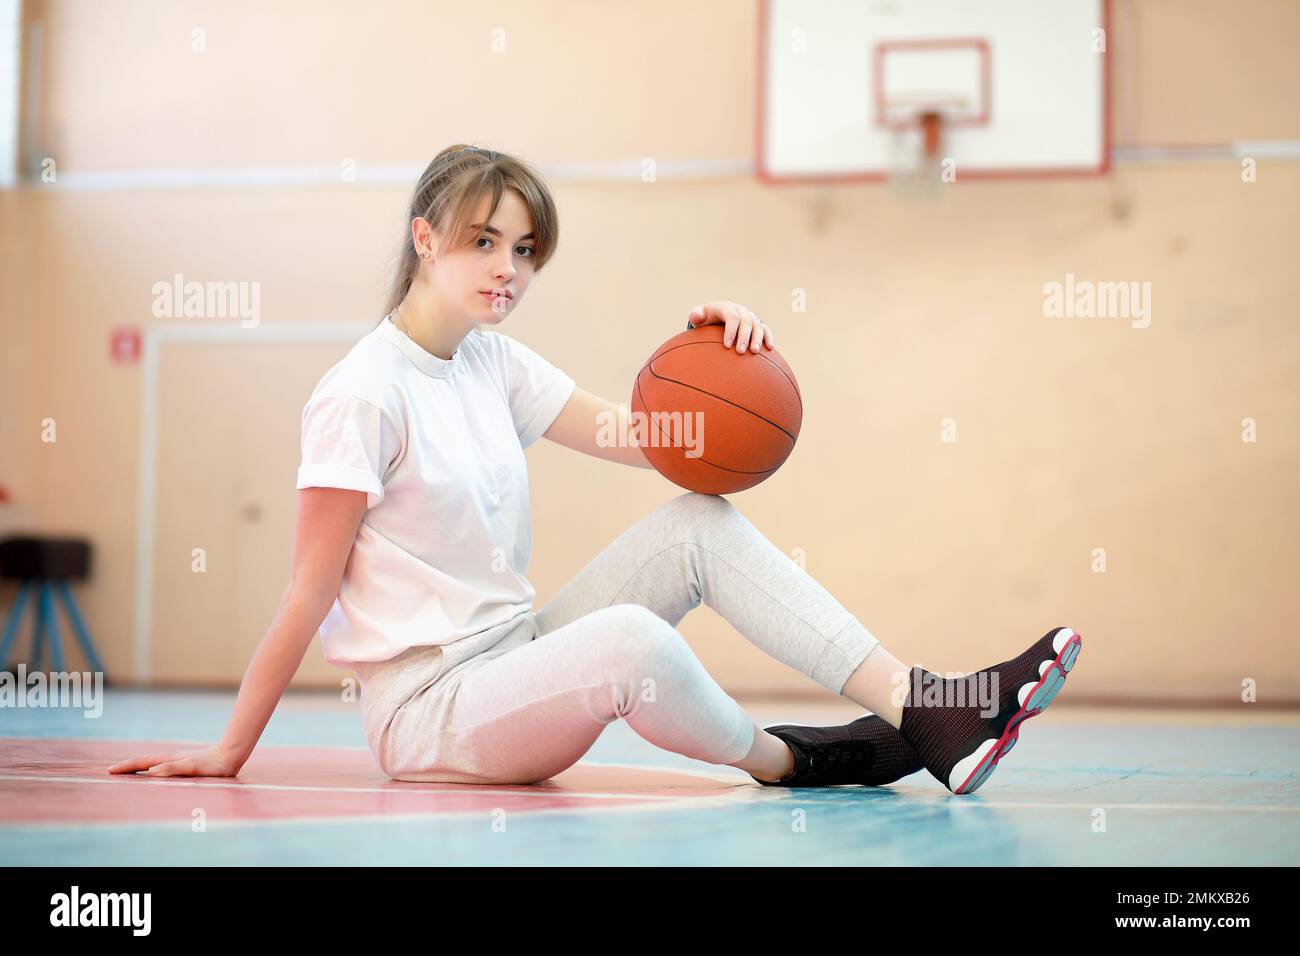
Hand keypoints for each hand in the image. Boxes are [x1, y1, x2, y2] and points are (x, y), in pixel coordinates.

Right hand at [108, 745, 242, 777]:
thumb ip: (173, 768)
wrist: (230, 756)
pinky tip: (153, 774)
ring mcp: (176, 760)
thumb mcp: (192, 768)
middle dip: (127, 766)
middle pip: (144, 762)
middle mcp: (170, 758)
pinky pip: (161, 767)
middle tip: (111, 772)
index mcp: (168, 759)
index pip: (142, 763)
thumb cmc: (212, 765)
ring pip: (152, 763)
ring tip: (126, 772)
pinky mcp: (184, 764)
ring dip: (138, 767)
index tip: (109, 771)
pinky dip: (150, 769)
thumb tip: (151, 771)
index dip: (126, 767)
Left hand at [686, 301, 774, 353]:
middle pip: (746, 322)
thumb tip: (696, 316)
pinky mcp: (757, 324)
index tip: (727, 346)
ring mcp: (750, 317)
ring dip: (757, 338)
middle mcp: (740, 310)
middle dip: (744, 337)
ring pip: (757, 325)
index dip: (731, 331)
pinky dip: (768, 337)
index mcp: (726, 307)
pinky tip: (769, 348)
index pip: (731, 317)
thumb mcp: (697, 317)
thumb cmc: (704, 321)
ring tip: (754, 352)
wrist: (715, 319)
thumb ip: (695, 315)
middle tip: (740, 352)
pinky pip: (765, 329)